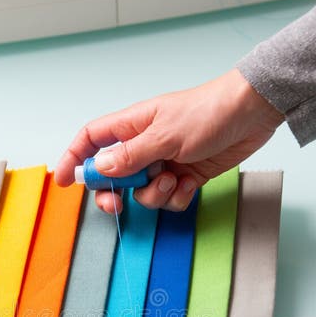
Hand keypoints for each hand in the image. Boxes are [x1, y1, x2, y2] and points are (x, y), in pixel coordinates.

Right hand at [56, 69, 282, 213]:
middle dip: (114, 193)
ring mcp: (166, 161)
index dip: (75, 159)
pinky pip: (170, 198)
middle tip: (118, 204)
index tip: (63, 180)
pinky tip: (190, 183)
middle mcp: (145, 144)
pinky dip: (178, 197)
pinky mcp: (188, 174)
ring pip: (143, 192)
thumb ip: (131, 156)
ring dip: (155, 194)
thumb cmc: (207, 112)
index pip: (91, 140)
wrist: (251, 113)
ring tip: (174, 178)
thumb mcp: (165, 136)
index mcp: (132, 126)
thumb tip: (100, 168)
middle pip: (113, 175)